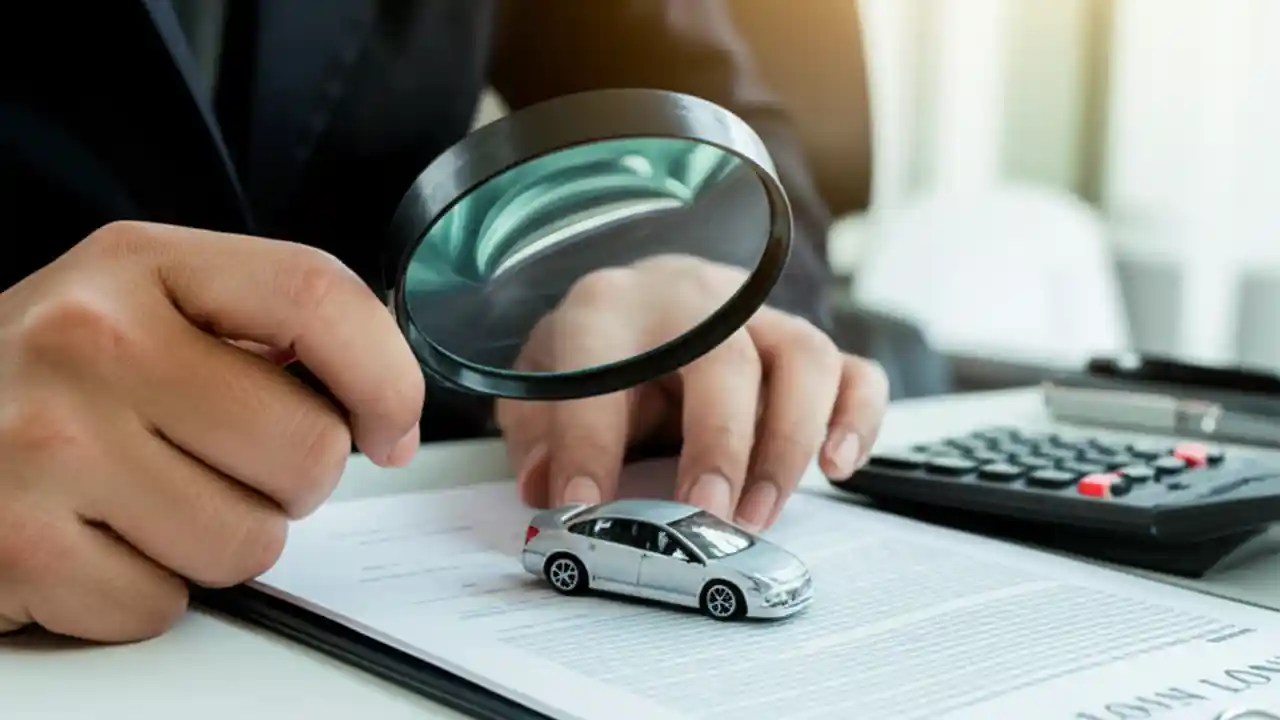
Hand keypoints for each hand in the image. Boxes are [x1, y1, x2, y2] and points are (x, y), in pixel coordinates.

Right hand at [0, 221, 423, 641]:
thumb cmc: (53, 378)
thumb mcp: (147, 305)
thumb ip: (267, 329)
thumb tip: (384, 402)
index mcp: (142, 265)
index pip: (319, 298)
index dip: (386, 377)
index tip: (390, 428)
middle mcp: (91, 340)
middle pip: (308, 447)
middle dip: (293, 480)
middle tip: (223, 462)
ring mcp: (50, 444)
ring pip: (249, 542)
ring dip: (221, 542)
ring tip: (151, 499)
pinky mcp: (20, 546)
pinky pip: (166, 606)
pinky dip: (146, 592)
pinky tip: (98, 540)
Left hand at [496, 255, 887, 532]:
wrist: (641, 301)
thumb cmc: (597, 352)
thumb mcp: (542, 384)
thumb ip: (538, 434)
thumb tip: (544, 487)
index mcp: (610, 307)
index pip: (600, 369)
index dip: (588, 444)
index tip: (583, 507)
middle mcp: (693, 299)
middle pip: (726, 355)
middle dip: (721, 442)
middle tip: (709, 514)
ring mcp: (759, 318)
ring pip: (805, 357)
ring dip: (791, 441)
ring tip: (759, 512)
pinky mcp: (802, 346)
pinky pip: (855, 372)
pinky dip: (856, 421)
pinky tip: (836, 469)